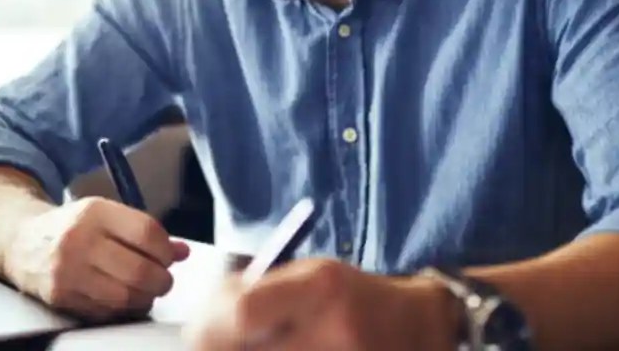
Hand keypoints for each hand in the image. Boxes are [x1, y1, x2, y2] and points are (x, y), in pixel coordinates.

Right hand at [1, 196, 190, 320]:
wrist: (22, 242)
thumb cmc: (72, 228)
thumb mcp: (106, 215)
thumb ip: (144, 231)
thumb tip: (182, 251)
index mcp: (95, 212)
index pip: (147, 233)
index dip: (167, 249)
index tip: (170, 256)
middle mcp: (80, 240)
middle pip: (140, 270)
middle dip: (161, 279)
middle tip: (162, 278)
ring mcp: (68, 271)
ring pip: (126, 296)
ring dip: (145, 298)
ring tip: (145, 290)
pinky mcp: (62, 296)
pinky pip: (107, 312)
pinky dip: (123, 309)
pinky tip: (122, 298)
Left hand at [184, 258, 458, 350]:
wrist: (419, 324)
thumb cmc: (355, 296)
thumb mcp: (313, 275)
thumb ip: (261, 292)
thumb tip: (204, 319)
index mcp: (321, 285)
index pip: (243, 313)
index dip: (210, 328)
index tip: (200, 332)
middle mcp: (334, 328)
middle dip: (220, 350)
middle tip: (211, 347)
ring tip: (255, 347)